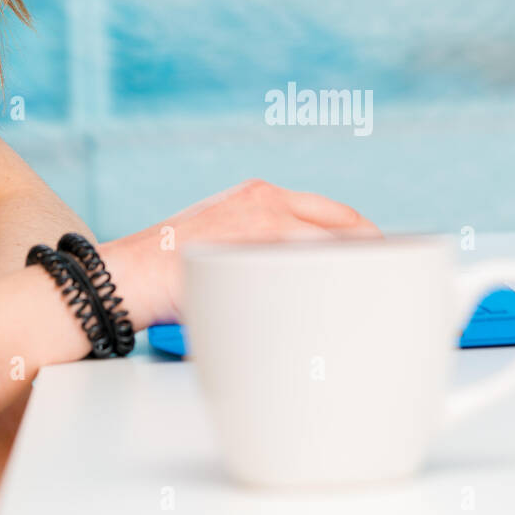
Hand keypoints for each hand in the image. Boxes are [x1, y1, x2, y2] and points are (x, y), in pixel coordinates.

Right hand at [100, 178, 379, 328]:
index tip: (384, 268)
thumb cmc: (168, 272)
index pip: (338, 215)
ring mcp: (263, 227)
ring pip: (335, 253)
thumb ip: (265, 249)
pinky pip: (308, 279)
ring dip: (356, 282)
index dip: (367, 243)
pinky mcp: (254, 256)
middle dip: (375, 262)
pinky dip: (328, 297)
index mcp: (263, 195)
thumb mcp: (224, 241)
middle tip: (391, 295)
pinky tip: (336, 318)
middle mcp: (269, 202)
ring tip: (374, 312)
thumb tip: (311, 282)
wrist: (122, 278)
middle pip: (350, 229)